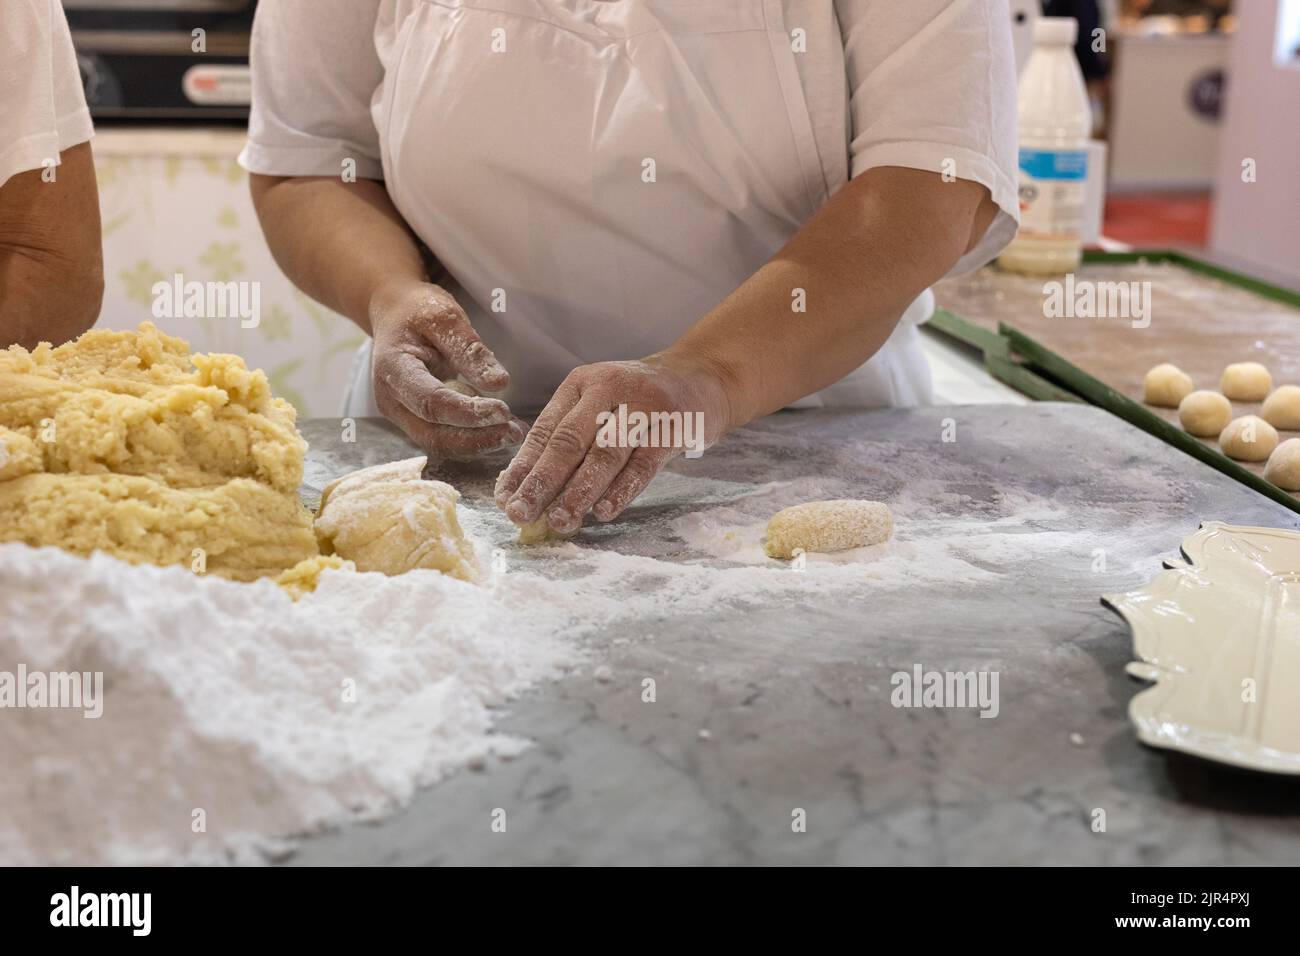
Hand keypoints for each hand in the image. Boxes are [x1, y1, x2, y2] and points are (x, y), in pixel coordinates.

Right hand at [369, 277, 527, 457]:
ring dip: (478, 443)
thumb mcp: (446, 317)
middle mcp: (390, 400)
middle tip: (516, 432)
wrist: (395, 314)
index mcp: (393, 369)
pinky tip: (499, 430)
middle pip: (433, 434)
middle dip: (477, 438)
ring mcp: (400, 414)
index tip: (504, 411)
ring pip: (439, 443)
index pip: (431, 401)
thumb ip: (470, 350)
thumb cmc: (419, 312)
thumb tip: (500, 383)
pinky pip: (443, 438)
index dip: (468, 412)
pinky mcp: (414, 421)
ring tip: (514, 432)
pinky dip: (472, 438)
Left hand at [494, 350, 732, 533]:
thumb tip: (529, 488)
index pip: (545, 430)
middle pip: (568, 441)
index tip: (505, 499)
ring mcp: (642, 406)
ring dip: (579, 491)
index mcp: (581, 384)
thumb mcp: (602, 403)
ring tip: (560, 520)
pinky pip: (643, 463)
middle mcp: (608, 389)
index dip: (523, 467)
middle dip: (542, 482)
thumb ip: (572, 439)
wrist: (705, 376)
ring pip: (604, 454)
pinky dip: (622, 489)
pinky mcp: (672, 426)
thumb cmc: (642, 401)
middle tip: (522, 513)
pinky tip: (605, 510)